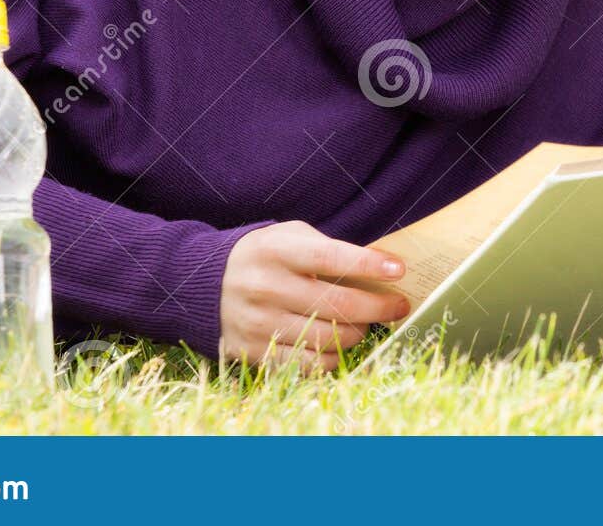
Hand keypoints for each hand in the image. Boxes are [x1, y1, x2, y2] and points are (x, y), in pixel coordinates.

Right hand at [220, 220, 410, 372]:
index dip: (369, 264)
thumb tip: (381, 269)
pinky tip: (342, 344)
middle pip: (337, 304)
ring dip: (359, 333)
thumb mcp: (289, 237)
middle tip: (399, 306)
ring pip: (328, 338)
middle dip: (378, 307)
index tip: (399, 270)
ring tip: (366, 324)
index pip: (331, 257)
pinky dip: (334, 358)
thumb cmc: (265, 256)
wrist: (203, 285)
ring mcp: (258, 322)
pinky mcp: (253, 351)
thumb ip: (329, 249)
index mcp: (276, 251)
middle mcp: (265, 286)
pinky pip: (308, 365)